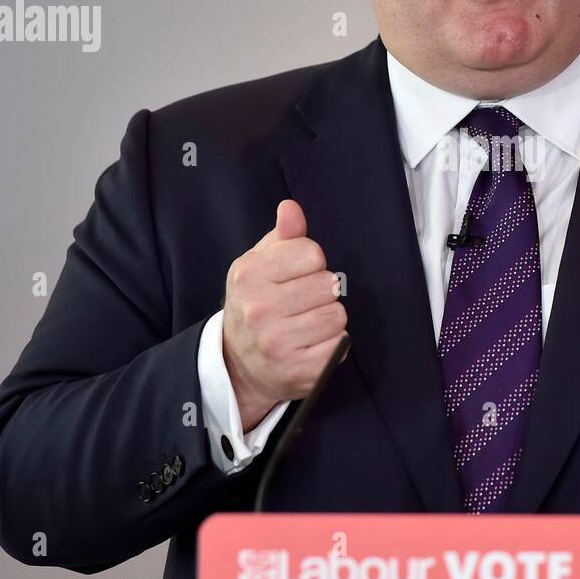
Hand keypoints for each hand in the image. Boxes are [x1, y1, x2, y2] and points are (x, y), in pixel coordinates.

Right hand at [221, 199, 347, 432]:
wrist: (238, 365)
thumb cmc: (256, 303)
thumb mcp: (259, 264)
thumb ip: (282, 236)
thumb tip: (291, 207)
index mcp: (248, 276)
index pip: (312, 253)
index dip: (310, 263)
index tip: (295, 276)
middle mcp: (259, 310)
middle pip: (328, 284)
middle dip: (321, 291)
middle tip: (300, 303)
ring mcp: (278, 343)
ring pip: (337, 314)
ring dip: (328, 318)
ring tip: (306, 324)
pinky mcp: (299, 371)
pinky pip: (341, 343)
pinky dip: (333, 343)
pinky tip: (311, 344)